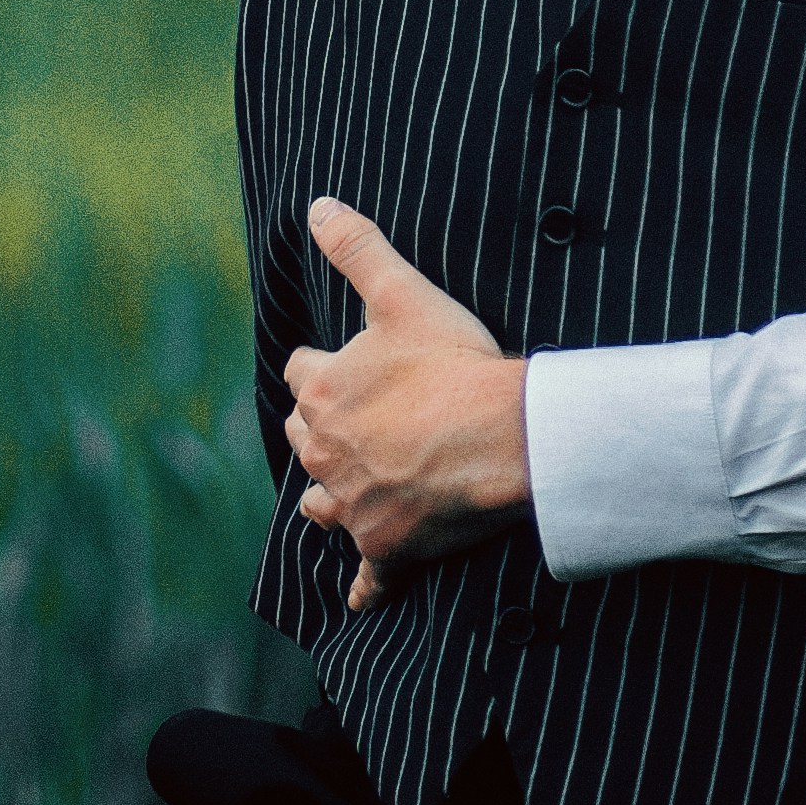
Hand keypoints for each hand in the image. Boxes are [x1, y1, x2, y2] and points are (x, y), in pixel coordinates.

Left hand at [282, 196, 530, 610]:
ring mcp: (356, 505)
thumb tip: (317, 205)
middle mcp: (327, 453)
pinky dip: (365, 587)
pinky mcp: (389, 548)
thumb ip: (359, 248)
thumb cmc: (455, 366)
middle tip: (345, 427)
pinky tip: (361, 599)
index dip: (319, 367)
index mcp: (324, 392)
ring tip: (337, 496)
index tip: (334, 366)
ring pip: (320, 507)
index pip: (301, 374)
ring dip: (327, 500)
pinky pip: (370, 576)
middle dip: (318, 432)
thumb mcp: (403, 295)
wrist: (503, 438)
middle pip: (303, 441)